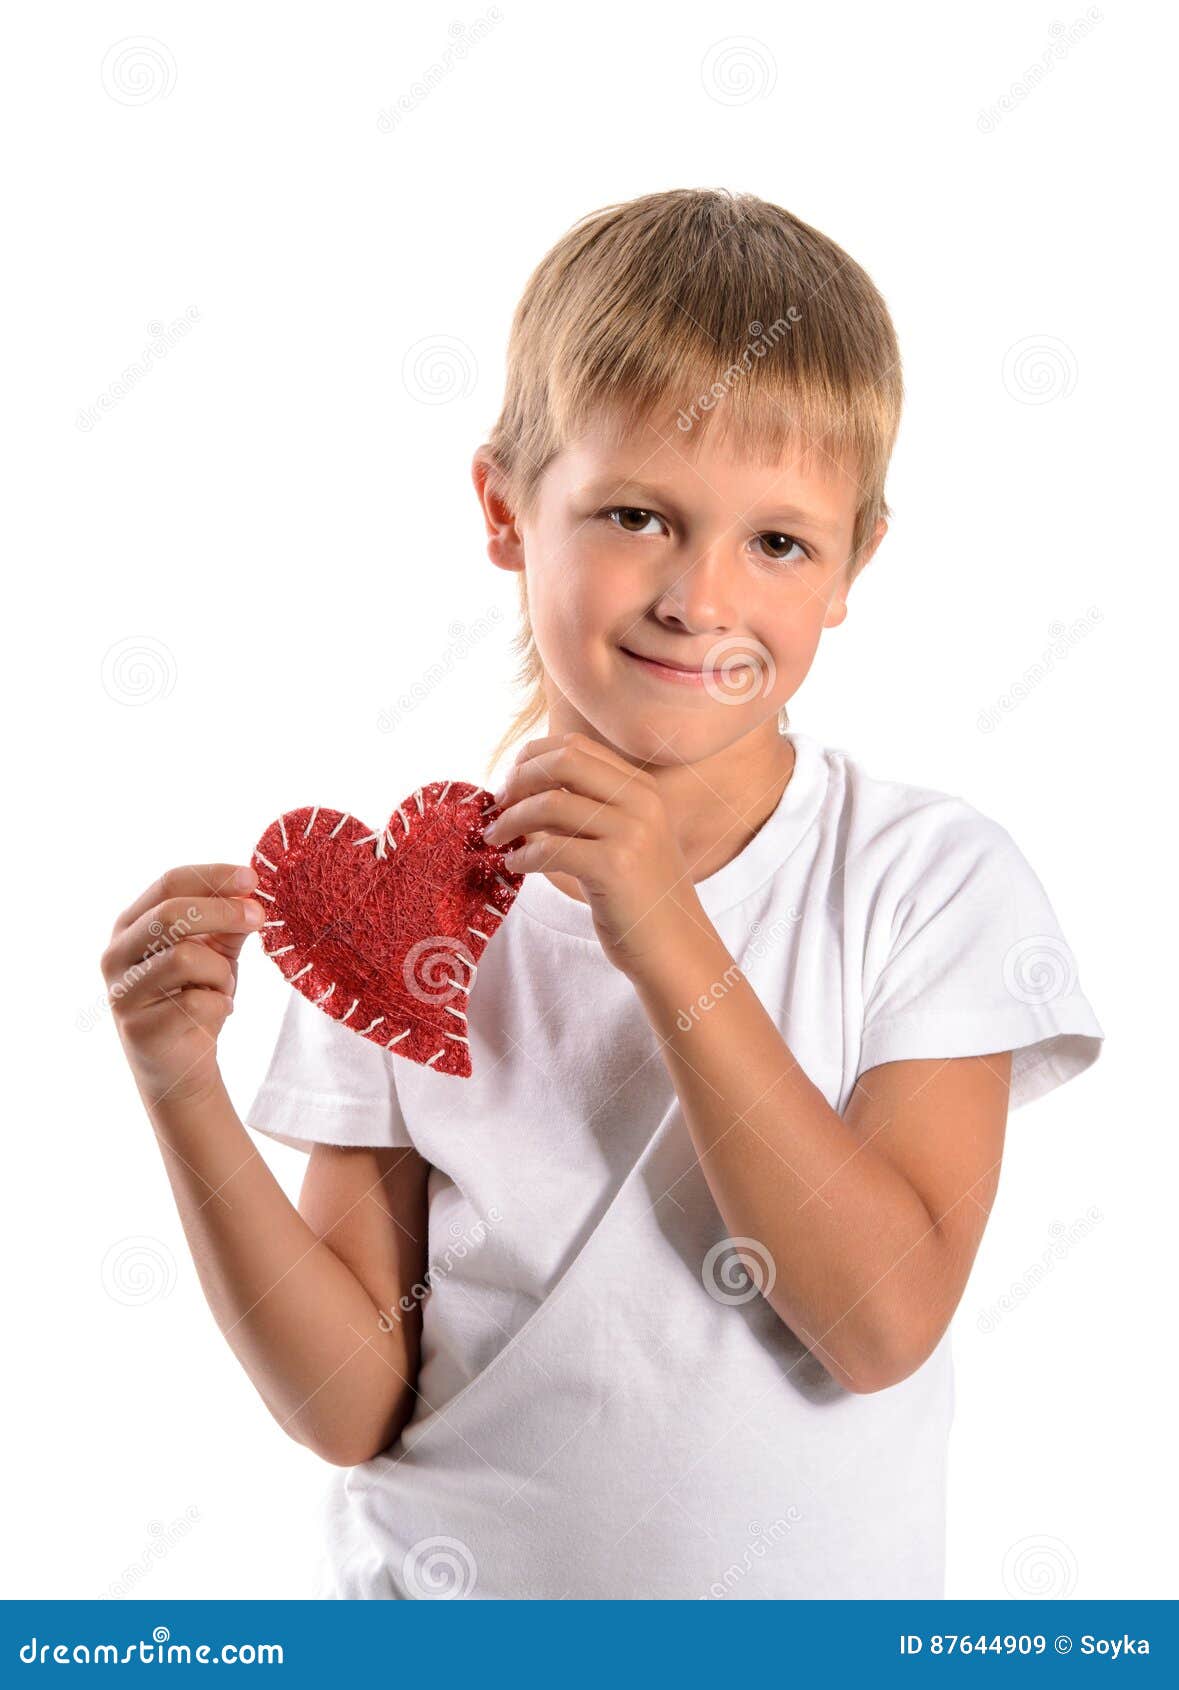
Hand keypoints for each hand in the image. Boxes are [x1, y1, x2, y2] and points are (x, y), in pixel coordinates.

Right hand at [101, 863, 264, 1108]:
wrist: (181, 1067)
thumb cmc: (195, 998)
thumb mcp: (215, 953)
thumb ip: (227, 923)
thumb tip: (251, 891)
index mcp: (131, 925)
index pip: (169, 884)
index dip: (213, 877)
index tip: (252, 878)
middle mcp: (116, 954)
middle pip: (170, 914)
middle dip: (223, 911)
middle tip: (259, 917)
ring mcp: (122, 992)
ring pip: (186, 958)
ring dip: (220, 972)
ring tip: (220, 988)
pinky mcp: (138, 1029)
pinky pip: (198, 1003)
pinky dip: (221, 1006)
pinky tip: (212, 1015)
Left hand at [481, 731, 703, 977]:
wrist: (675, 948)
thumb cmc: (638, 897)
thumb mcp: (623, 838)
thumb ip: (586, 809)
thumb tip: (520, 787)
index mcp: (642, 788)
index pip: (576, 746)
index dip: (533, 757)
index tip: (510, 783)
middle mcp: (641, 802)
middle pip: (564, 761)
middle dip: (519, 779)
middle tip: (498, 805)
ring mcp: (631, 833)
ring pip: (551, 803)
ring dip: (511, 820)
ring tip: (496, 838)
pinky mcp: (615, 867)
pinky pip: (550, 849)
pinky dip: (522, 856)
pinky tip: (515, 866)